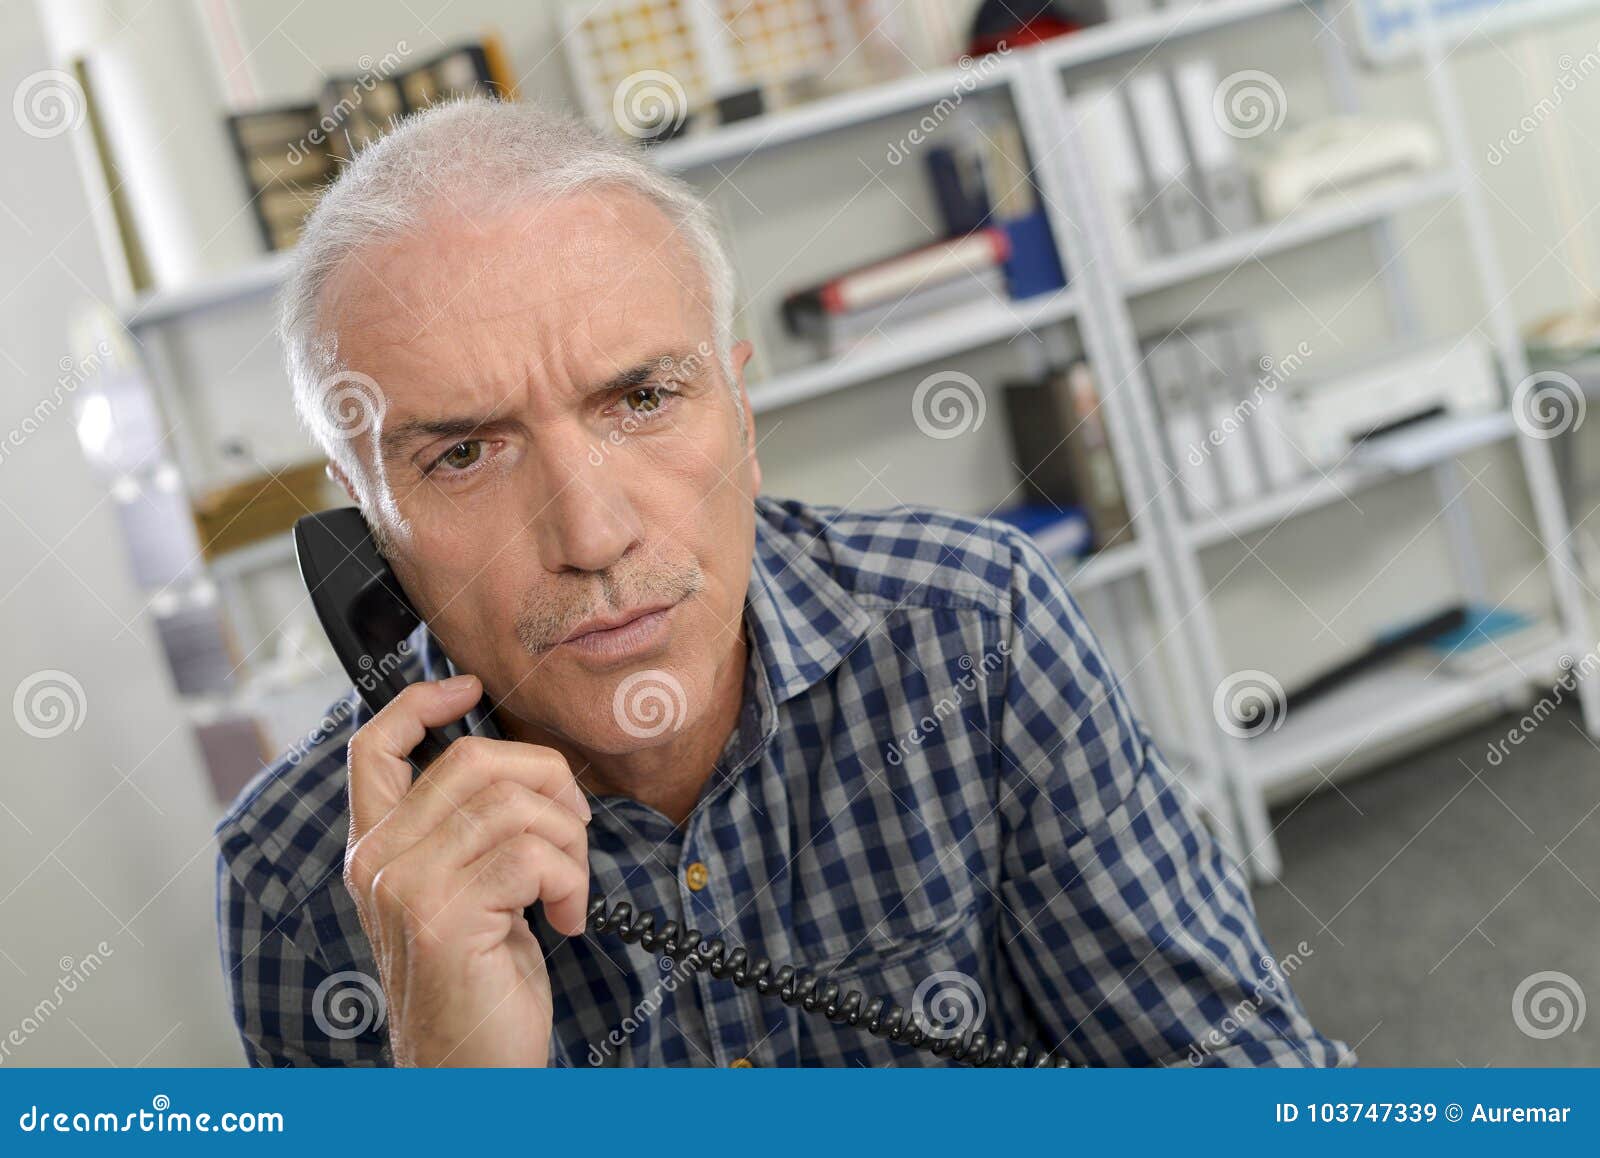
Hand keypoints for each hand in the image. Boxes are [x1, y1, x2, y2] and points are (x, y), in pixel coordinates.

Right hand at [342, 674, 590, 1065]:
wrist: (471, 1075)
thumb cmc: (481, 985)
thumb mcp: (466, 894)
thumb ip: (468, 833)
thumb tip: (525, 768)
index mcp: (376, 850)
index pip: (373, 748)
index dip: (419, 703)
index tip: (471, 689)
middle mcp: (378, 862)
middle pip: (472, 760)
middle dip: (548, 783)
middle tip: (574, 833)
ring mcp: (405, 887)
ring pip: (513, 804)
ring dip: (568, 842)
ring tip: (568, 889)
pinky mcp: (443, 917)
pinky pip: (533, 854)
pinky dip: (570, 881)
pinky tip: (564, 919)